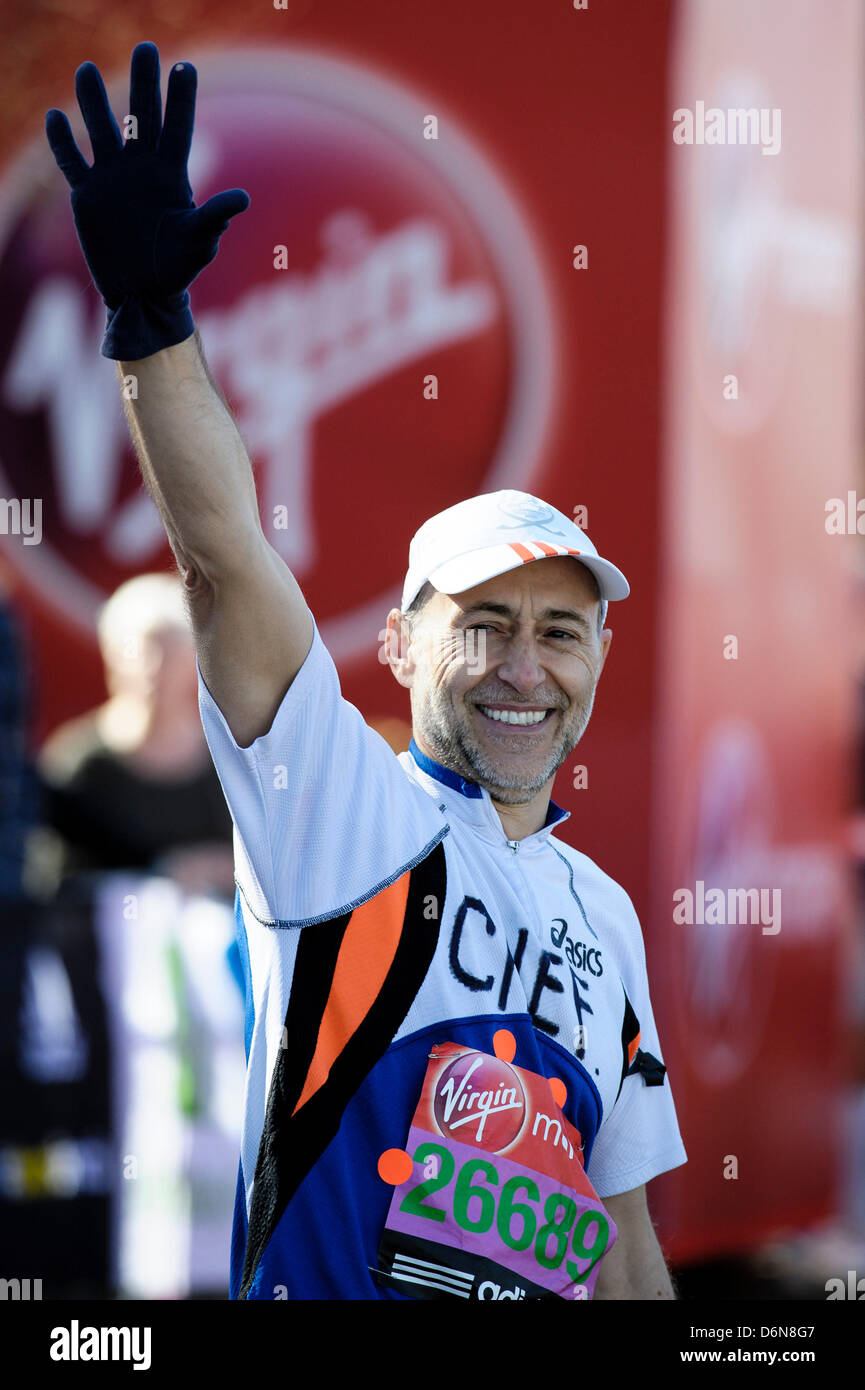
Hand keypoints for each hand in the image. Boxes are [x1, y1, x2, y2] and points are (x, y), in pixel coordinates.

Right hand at [45, 41, 248, 359]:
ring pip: (100, 129)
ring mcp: (113, 179)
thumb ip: (214, 218)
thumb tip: (242, 199)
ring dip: (93, 102)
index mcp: (170, 175)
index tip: (185, 67)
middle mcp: (141, 169)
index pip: (178, 127)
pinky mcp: (87, 196)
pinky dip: (62, 142)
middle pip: (141, 116)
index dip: (181, 98)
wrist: (143, 294)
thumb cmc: (177, 270)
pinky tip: (56, 118)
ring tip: (86, 70)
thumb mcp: (197, 243)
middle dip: (143, 83)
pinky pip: (71, 162)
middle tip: (145, 49)